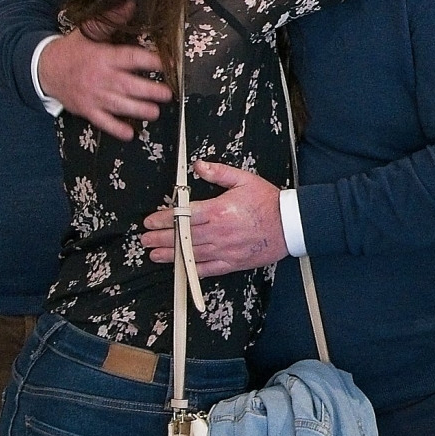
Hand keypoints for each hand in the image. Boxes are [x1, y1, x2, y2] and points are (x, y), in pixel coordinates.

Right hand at [37, 33, 169, 140]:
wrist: (46, 69)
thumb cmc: (73, 50)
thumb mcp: (89, 32)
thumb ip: (111, 20)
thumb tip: (130, 2)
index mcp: (104, 57)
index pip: (130, 58)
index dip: (149, 61)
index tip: (166, 63)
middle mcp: (102, 78)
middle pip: (128, 85)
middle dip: (149, 91)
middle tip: (166, 94)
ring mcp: (95, 96)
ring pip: (119, 105)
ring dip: (138, 110)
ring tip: (154, 113)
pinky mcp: (88, 110)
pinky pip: (103, 122)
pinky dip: (115, 129)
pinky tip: (130, 134)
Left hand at [140, 162, 287, 277]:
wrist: (290, 225)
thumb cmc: (268, 202)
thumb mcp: (244, 180)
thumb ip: (219, 173)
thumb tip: (199, 166)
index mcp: (219, 211)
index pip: (184, 216)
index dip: (164, 219)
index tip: (150, 221)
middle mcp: (219, 233)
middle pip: (183, 237)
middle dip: (161, 238)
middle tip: (144, 239)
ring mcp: (225, 250)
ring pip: (192, 254)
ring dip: (171, 255)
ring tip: (154, 254)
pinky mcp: (233, 262)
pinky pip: (209, 269)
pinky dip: (193, 270)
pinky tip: (180, 268)